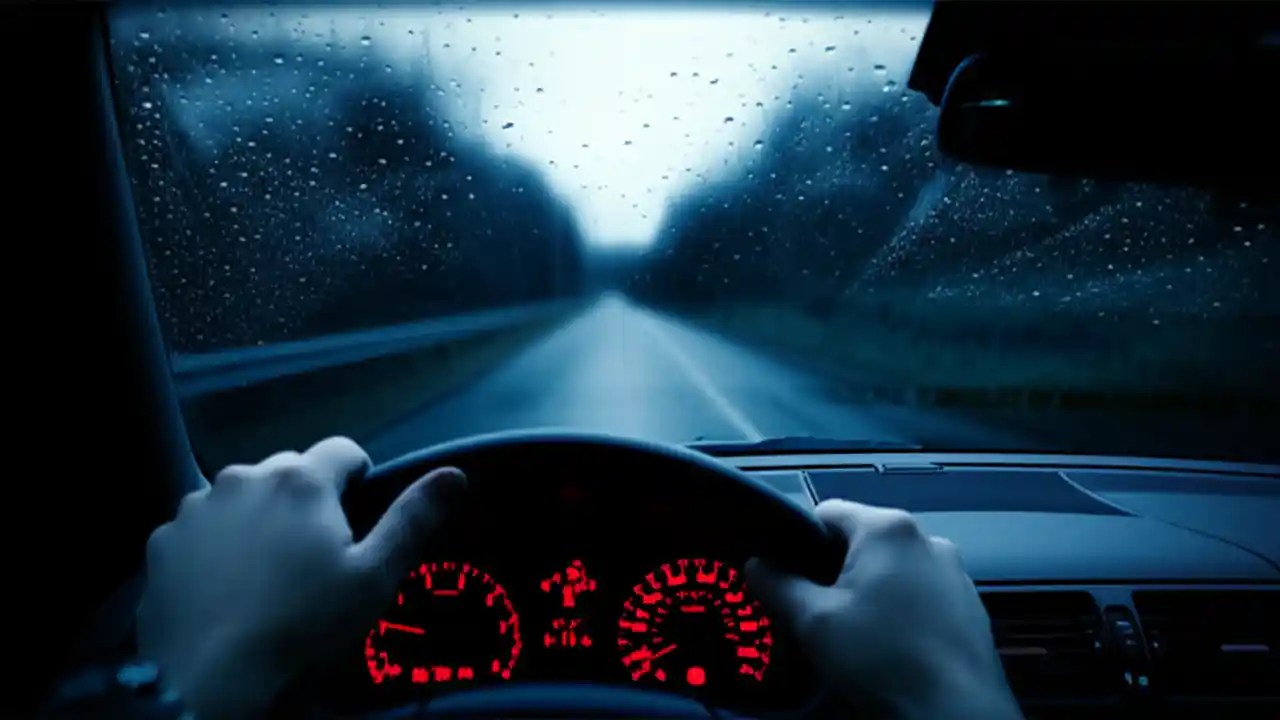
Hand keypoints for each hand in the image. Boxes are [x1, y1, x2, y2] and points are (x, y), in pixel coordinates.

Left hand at [137, 437, 464, 718]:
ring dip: (257, 520)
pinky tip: (225, 591)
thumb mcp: (376, 578)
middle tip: (314, 558)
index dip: (359, 480)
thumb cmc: (305, 630)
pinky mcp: (161, 545)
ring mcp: (195, 510)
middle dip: (305, 502)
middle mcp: (243, 479)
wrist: (212, 687)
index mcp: (301, 480)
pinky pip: (199, 531)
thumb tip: (455, 474)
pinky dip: (215, 548)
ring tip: (266, 576)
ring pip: (240, 499)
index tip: (358, 519)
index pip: (343, 451)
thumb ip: (414, 519)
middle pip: (288, 472)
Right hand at [746, 500, 1020, 719]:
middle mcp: (928, 539)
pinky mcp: (970, 605)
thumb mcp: (814, 621)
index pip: (827, 513)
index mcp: (888, 528)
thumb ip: (778, 585)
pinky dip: (901, 609)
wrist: (953, 712)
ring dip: (870, 590)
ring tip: (855, 632)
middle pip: (862, 541)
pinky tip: (892, 643)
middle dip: (836, 570)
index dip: (799, 542)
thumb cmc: (880, 657)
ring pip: (893, 569)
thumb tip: (756, 565)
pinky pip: (921, 593)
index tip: (789, 577)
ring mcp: (954, 572)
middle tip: (817, 610)